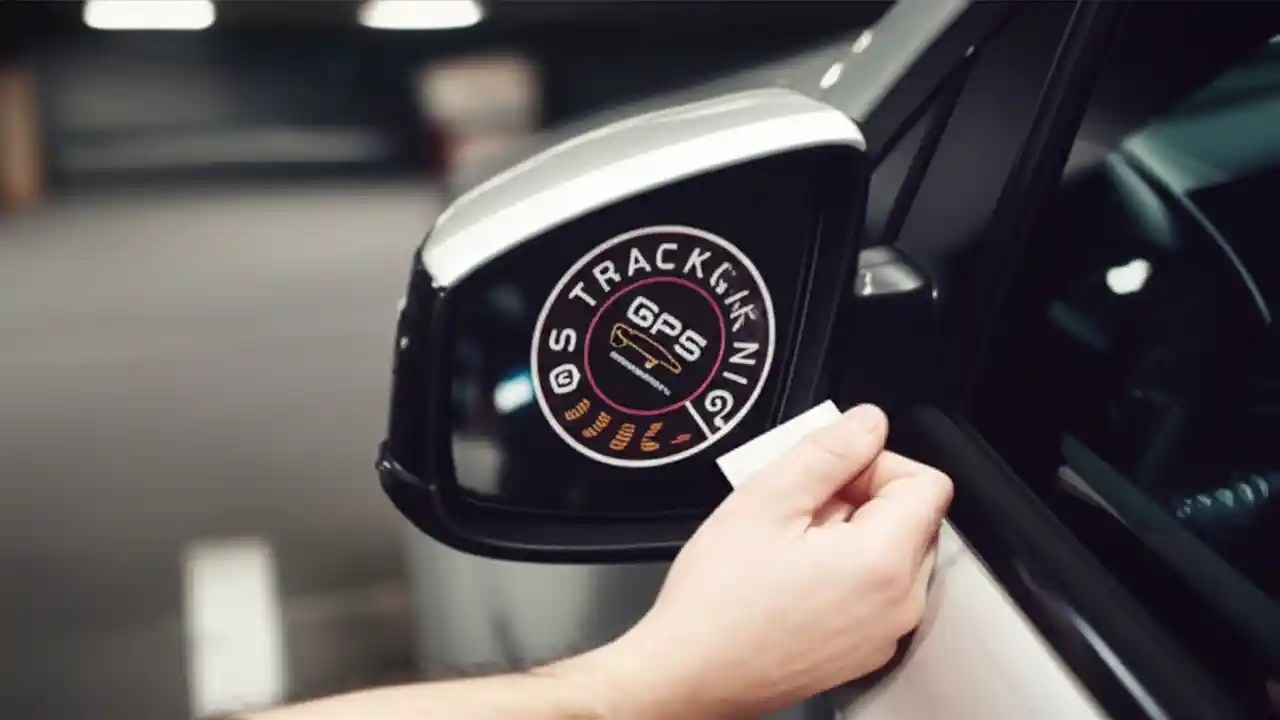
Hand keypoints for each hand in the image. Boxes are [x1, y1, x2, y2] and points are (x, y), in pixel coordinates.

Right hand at [573, 404, 952, 718]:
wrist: (689, 675)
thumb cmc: (718, 602)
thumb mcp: (766, 500)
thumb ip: (828, 451)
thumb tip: (868, 422)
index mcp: (884, 561)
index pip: (928, 482)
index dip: (877, 464)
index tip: (832, 474)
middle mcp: (899, 604)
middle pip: (913, 519)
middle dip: (862, 500)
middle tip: (800, 508)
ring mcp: (884, 634)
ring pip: (892, 555)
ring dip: (851, 536)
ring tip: (790, 544)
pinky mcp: (863, 652)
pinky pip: (874, 593)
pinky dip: (844, 574)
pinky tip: (792, 577)